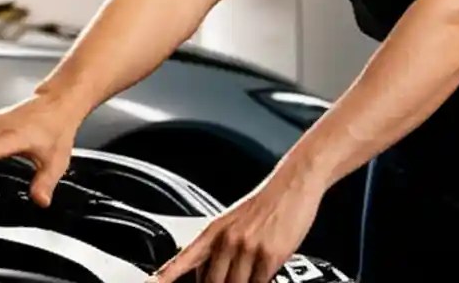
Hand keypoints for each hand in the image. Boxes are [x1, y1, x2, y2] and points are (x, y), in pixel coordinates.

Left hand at [148, 168, 324, 282]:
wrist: (293, 185)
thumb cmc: (266, 203)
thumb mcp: (233, 220)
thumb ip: (219, 246)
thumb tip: (208, 272)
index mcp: (214, 230)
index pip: (184, 259)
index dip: (165, 275)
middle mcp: (227, 239)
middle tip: (230, 278)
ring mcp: (247, 248)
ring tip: (252, 271)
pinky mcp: (269, 256)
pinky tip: (264, 274)